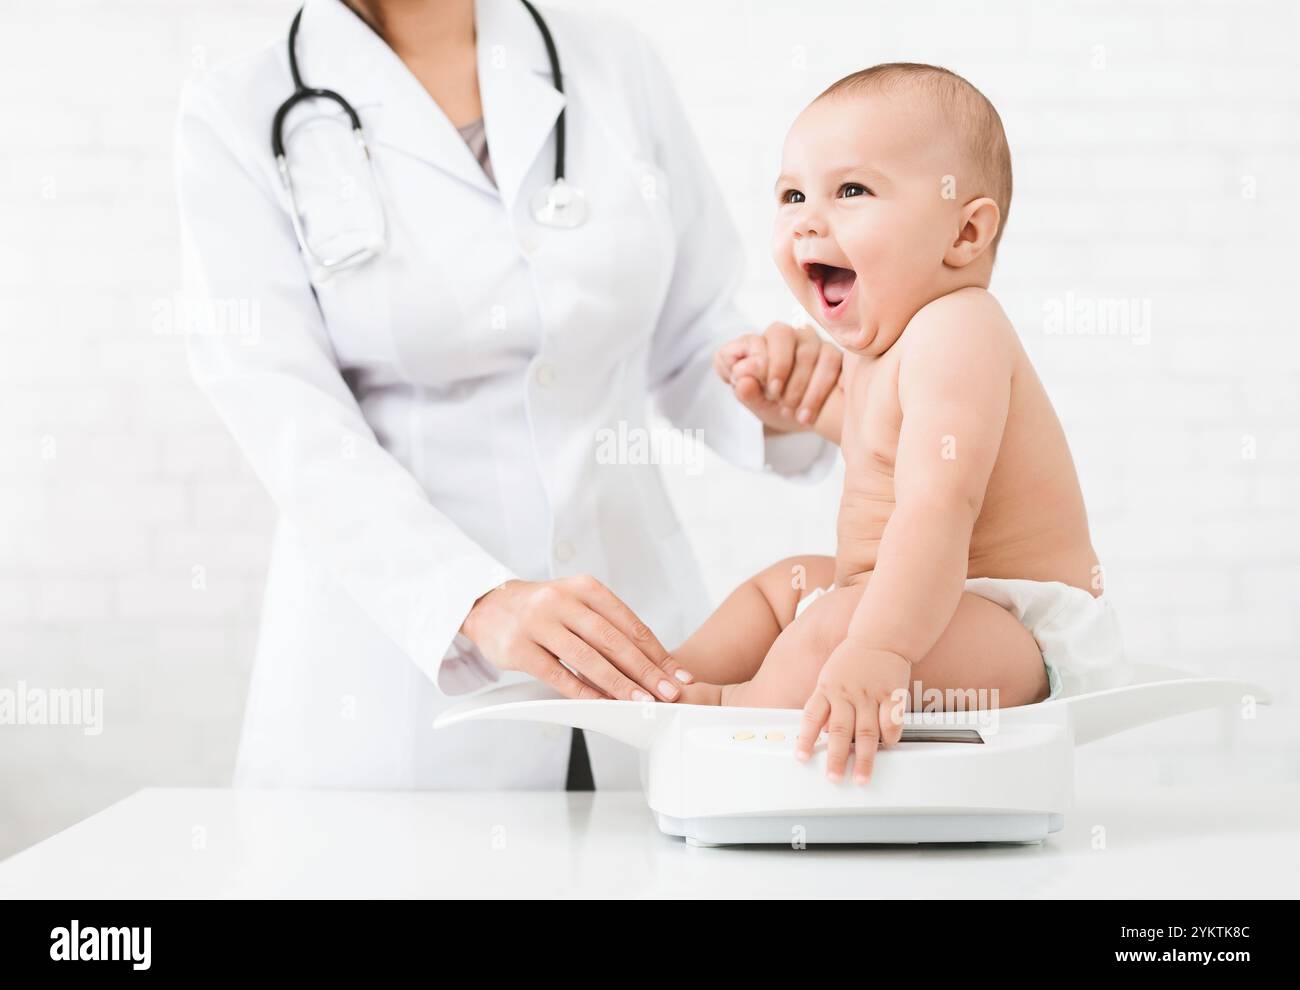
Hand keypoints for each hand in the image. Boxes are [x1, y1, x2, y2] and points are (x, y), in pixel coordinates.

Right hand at [460, 576, 692, 701]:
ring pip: (587, 658)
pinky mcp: (518, 648)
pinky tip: (601, 703)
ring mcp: (538, 623)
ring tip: (641, 702)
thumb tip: (651, 661)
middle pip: (612, 640)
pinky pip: (556, 674)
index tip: (678, 674)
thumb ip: (607, 626)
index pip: (628, 623)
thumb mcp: (576, 603)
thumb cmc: (542, 608)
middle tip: (668, 692)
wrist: (486, 604)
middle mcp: (562, 601)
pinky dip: (582, 691)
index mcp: (584, 588)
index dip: (656, 651)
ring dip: (618, 683)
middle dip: (645, 669)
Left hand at [713, 321, 840, 432]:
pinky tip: (816, 408)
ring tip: (798, 415)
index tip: (767, 390)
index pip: (753, 340)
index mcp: (756, 344)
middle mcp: (783, 336)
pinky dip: (822, 388)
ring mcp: (809, 341)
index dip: (759, 364)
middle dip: (780, 367)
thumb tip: (743, 380)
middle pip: (781, 334)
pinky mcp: (832, 353)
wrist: (804, 419)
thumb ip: (747, 393)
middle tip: (779, 398)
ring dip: (801, 386)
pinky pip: (831, 361)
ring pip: (807, 351)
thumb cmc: (774, 405)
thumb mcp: (758, 405)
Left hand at [794, 638, 912, 784]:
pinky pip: (892, 720)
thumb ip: (826, 704)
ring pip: (867, 731)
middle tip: (835, 777)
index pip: (812, 716)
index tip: (802, 758)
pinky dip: (890, 736)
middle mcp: (847, 693)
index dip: (806, 739)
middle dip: (837, 758)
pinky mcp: (892, 694)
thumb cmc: (853, 659)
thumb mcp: (830, 678)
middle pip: (840, 730)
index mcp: (828, 689)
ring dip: (865, 758)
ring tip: (862, 777)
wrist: (881, 636)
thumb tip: (823, 733)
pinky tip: (888, 745)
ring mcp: (870, 694)